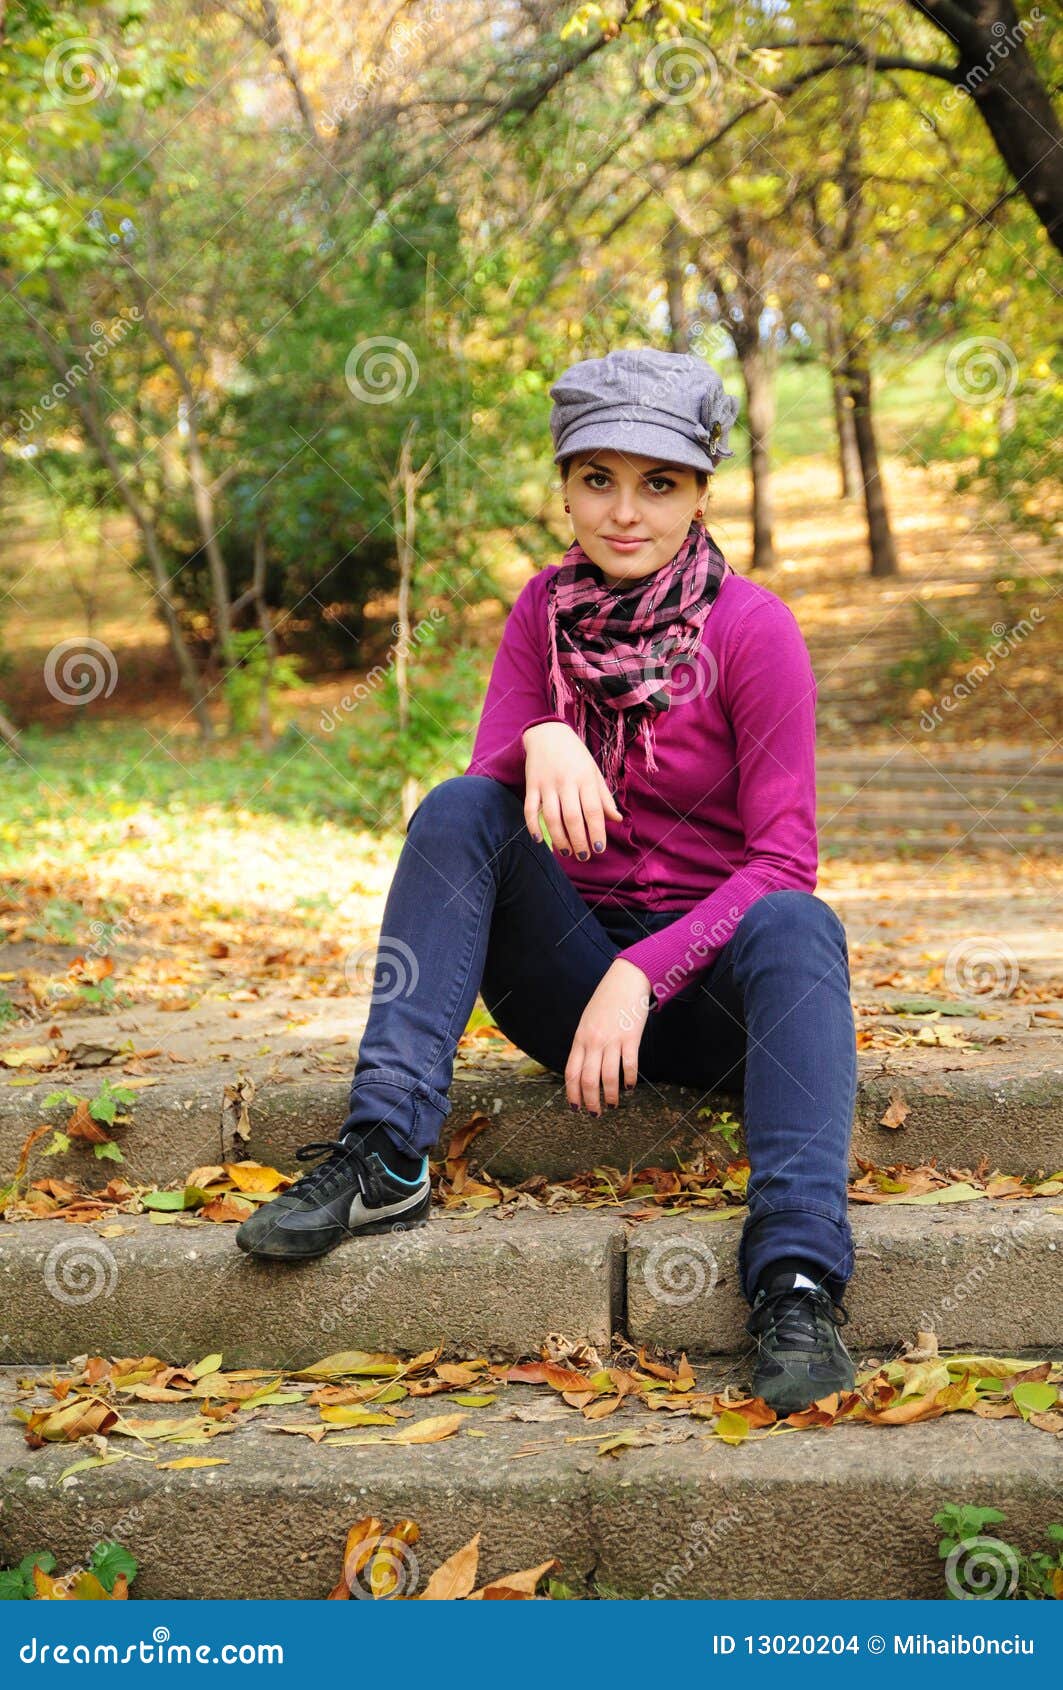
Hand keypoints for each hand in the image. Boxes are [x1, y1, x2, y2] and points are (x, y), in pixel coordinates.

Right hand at [522, 721, 622, 858]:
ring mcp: (547, 784)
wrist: (548, 733)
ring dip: (558, 838)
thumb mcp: (594, 772)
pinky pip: (530, 809)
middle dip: (578, 841)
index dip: (597, 832)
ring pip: (551, 817)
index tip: (599, 849)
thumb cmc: (576, 756)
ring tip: (566, 852)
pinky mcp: (531, 785)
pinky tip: (539, 841)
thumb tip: (616, 820)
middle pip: (572, 818)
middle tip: (583, 856)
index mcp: (586, 779)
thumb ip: (604, 797)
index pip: (593, 811)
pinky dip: (532, 826)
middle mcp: (566, 782)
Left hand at [566, 958, 652, 1113]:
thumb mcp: (588, 1021)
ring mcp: (612, 1039)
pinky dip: (629, 1080)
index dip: (572, 1093)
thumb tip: (583, 1068)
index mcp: (580, 1038)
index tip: (575, 1107)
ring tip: (613, 1105)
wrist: (626, 979)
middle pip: (588, 1079)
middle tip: (595, 1114)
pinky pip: (629, 1065)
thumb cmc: (606, 1001)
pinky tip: (629, 1087)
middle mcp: (593, 1041)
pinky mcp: (630, 1037)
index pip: (571, 1072)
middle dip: (590, 1101)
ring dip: (609, 1096)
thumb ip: (584, 1043)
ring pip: (608, 1077)